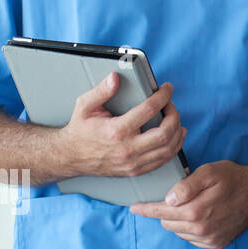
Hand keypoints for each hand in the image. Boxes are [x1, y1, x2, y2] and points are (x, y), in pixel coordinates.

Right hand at [58, 73, 185, 178]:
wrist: (70, 157)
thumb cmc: (79, 130)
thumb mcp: (84, 106)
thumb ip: (101, 91)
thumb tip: (115, 78)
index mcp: (116, 131)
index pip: (149, 110)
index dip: (163, 96)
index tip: (168, 88)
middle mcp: (127, 149)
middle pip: (165, 133)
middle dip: (174, 115)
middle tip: (171, 105)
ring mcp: (133, 163)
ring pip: (168, 149)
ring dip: (177, 131)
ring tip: (175, 118)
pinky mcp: (135, 170)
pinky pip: (163, 161)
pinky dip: (173, 147)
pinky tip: (175, 136)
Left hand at [130, 159, 247, 248]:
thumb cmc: (233, 178)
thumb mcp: (209, 172)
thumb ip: (186, 185)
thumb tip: (167, 199)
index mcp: (195, 210)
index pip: (160, 212)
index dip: (145, 209)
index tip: (133, 207)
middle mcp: (201, 228)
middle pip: (166, 223)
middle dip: (164, 212)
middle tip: (171, 200)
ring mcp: (209, 238)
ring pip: (178, 232)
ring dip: (177, 221)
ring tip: (189, 206)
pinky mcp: (216, 243)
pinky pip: (192, 239)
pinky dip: (190, 229)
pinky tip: (199, 217)